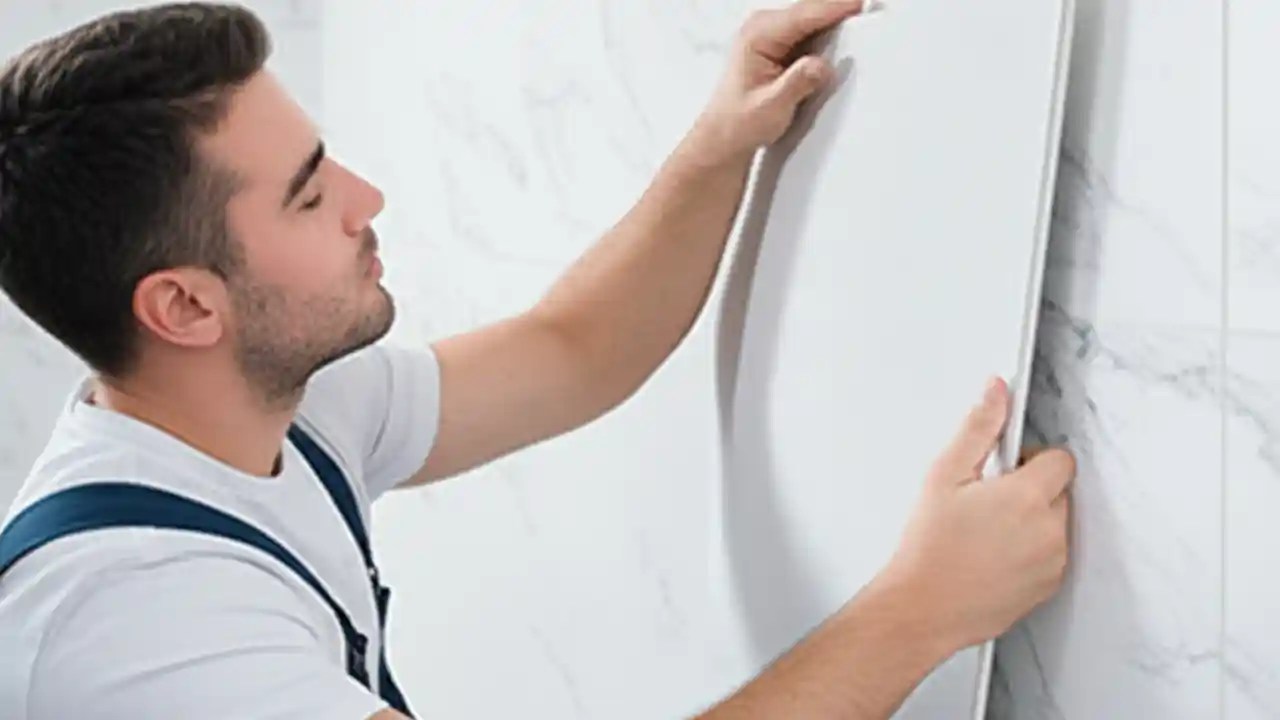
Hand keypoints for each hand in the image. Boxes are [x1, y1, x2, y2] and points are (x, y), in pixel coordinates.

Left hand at [687, 0, 864, 164]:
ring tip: (862, 23)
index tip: (864, 5)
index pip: (807, 13)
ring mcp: (771, 32)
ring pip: (814, 17)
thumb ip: (797, 83)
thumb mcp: (771, 108)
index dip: (838, 7)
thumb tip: (822, 64)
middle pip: (813, 9)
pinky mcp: (780, 43)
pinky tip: (843, 40)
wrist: (724, 136)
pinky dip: (828, 33)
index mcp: (758, 35)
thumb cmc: (739, 123)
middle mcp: (763, 26)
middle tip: (871, 13)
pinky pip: (811, 30)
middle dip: (841, 10)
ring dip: (836, 21)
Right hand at [879, 377, 1074, 653]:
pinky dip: (1031, 550)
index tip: (1003, 469)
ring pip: (1055, 522)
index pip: (1060, 458)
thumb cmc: (929, 548)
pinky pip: (1051, 554)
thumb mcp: (944, 476)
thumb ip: (978, 428)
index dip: (1029, 458)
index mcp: (1027, 496)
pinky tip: (993, 555)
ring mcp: (1052, 562)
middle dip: (1029, 489)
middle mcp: (1049, 530)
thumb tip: (997, 391)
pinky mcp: (1049, 586)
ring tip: (986, 531)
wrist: (923, 608)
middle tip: (985, 502)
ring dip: (1031, 519)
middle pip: (1058, 490)